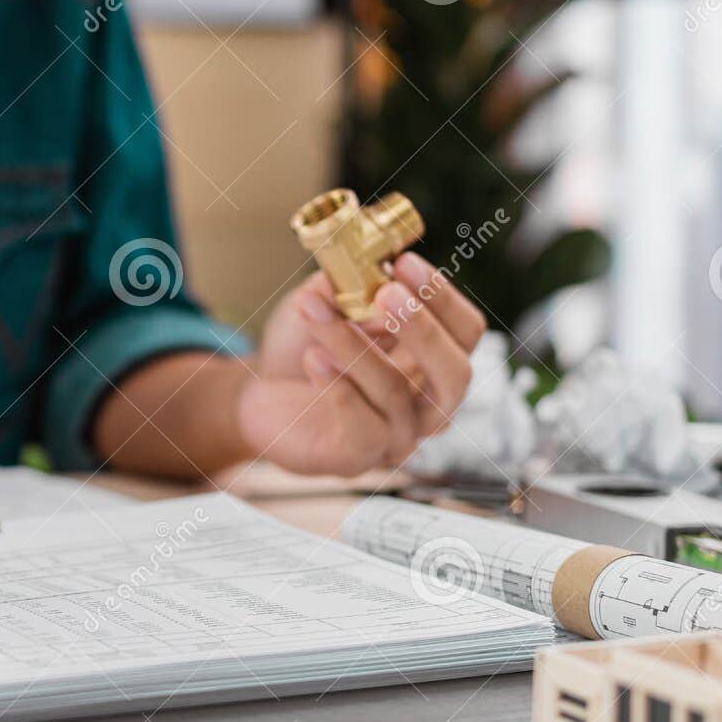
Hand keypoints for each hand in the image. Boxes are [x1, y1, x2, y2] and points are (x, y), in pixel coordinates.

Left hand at [240, 253, 485, 473]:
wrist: (256, 392)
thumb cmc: (303, 347)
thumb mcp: (325, 301)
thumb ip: (349, 284)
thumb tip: (371, 270)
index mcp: (432, 359)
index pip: (465, 332)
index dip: (441, 297)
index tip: (403, 263)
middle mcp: (426, 402)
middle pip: (455, 373)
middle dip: (422, 329)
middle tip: (385, 293)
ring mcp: (396, 435)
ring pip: (394, 392)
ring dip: (352, 345)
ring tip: (314, 310)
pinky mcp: (359, 458)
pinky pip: (362, 428)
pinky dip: (338, 388)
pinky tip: (313, 359)